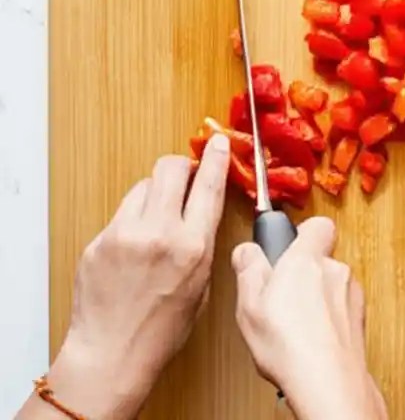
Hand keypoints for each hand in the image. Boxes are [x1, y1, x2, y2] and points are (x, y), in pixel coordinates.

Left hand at [19, 136, 230, 419]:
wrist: (112, 352)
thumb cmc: (161, 330)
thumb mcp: (201, 285)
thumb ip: (201, 243)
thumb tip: (199, 214)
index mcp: (192, 247)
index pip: (207, 186)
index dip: (214, 158)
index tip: (216, 143)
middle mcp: (157, 234)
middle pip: (168, 168)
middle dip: (179, 166)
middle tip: (184, 174)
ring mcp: (123, 235)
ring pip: (142, 187)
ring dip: (154, 194)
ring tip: (157, 219)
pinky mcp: (98, 241)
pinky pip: (120, 214)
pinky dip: (132, 221)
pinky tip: (135, 247)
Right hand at [232, 217, 386, 419]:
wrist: (328, 380)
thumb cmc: (289, 344)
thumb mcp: (249, 304)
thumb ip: (248, 269)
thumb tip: (247, 251)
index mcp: (307, 260)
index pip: (317, 225)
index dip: (302, 232)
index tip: (286, 246)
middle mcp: (335, 271)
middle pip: (320, 259)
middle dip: (302, 273)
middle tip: (279, 296)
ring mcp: (352, 294)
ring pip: (331, 285)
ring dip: (316, 298)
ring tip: (293, 324)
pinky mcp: (360, 318)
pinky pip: (341, 308)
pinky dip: (328, 317)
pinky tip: (310, 338)